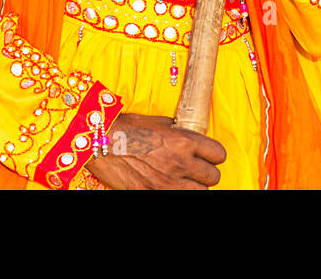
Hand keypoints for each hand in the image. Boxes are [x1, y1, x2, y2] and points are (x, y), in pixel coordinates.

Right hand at [84, 113, 226, 189]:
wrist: (102, 142)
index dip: (213, 155)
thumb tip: (194, 137)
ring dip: (194, 186)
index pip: (219, 154)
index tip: (207, 156)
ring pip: (200, 192)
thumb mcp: (160, 122)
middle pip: (213, 177)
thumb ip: (180, 132)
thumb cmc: (129, 128)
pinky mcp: (154, 194)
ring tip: (182, 180)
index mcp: (185, 141)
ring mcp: (168, 182)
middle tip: (194, 170)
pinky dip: (176, 192)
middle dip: (205, 173)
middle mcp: (181, 163)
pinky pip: (178, 197)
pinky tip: (169, 186)